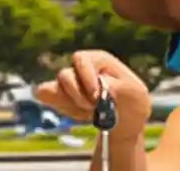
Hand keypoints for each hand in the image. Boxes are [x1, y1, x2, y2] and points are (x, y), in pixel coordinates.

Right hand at [34, 50, 152, 140]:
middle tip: (94, 107)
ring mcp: (69, 81)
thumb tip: (99, 83)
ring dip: (72, 104)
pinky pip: (46, 95)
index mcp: (99, 59)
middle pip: (64, 75)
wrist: (125, 121)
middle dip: (78, 95)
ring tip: (91, 112)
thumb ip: (116, 86)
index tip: (97, 96)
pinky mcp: (60, 95)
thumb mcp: (133, 94)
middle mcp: (80, 67)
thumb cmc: (132, 101)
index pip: (81, 59)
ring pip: (54, 87)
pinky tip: (81, 115)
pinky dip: (62, 107)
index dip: (86, 78)